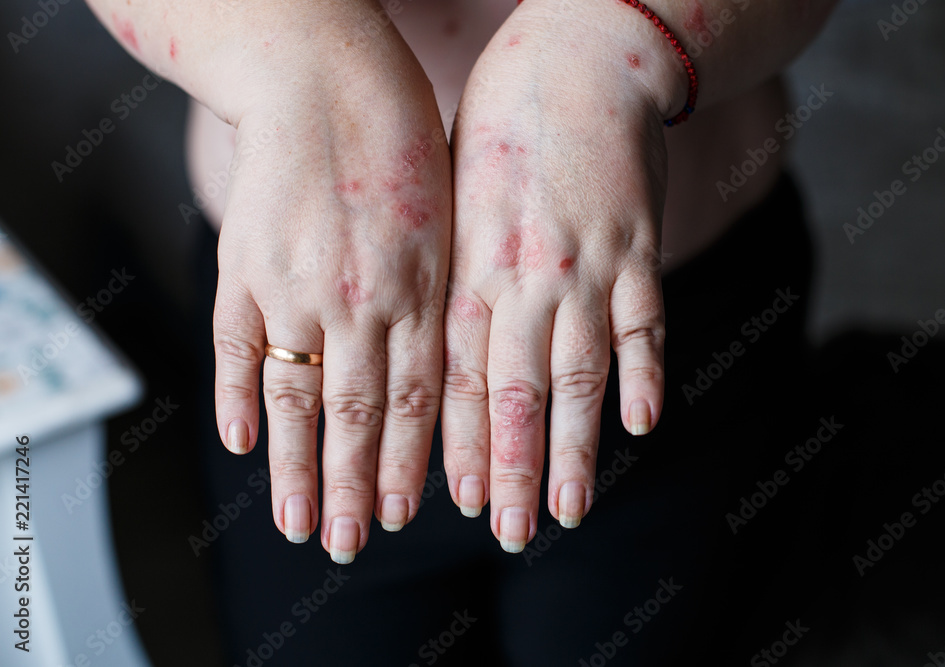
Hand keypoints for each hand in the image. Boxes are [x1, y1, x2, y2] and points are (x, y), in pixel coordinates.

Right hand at [212, 25, 450, 562]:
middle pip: (362, 416)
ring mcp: (300, 285)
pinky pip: (238, 344)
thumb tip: (444, 366)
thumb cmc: (399, 146)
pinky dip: (236, 396)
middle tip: (353, 543)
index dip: (414, 463)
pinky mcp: (247, 264)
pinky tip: (239, 443)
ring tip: (299, 523)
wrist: (325, 78)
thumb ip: (440, 294)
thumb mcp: (447, 219)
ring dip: (299, 469)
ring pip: (300, 397)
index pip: (420, 400)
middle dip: (360, 488)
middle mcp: (363, 299)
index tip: (408, 512)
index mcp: (422, 289)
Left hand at [443, 0, 684, 550]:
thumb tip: (435, 336)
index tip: (452, 502)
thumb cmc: (506, 118)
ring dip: (573, 448)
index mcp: (472, 262)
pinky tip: (641, 425)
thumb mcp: (455, 188)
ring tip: (569, 511)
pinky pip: (644, 320)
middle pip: (516, 392)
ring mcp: (589, 263)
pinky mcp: (641, 245)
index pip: (460, 375)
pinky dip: (645, 374)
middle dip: (509, 470)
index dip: (457, 444)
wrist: (585, 53)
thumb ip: (450, 266)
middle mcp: (526, 274)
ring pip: (579, 375)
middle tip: (508, 534)